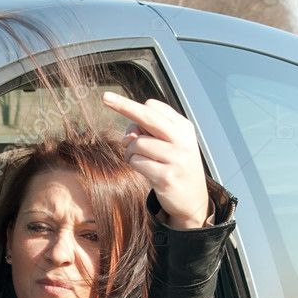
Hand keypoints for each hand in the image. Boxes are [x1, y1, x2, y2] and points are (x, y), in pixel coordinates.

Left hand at [101, 91, 209, 228]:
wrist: (193, 200)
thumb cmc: (175, 166)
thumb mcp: (170, 145)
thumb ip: (150, 133)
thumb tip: (129, 134)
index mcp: (183, 127)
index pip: (153, 107)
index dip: (135, 110)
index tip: (122, 109)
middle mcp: (182, 139)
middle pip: (146, 116)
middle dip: (123, 105)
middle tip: (104, 97)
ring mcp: (175, 158)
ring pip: (137, 143)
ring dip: (130, 151)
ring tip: (138, 159)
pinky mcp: (166, 176)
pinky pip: (136, 162)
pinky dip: (134, 164)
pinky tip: (146, 171)